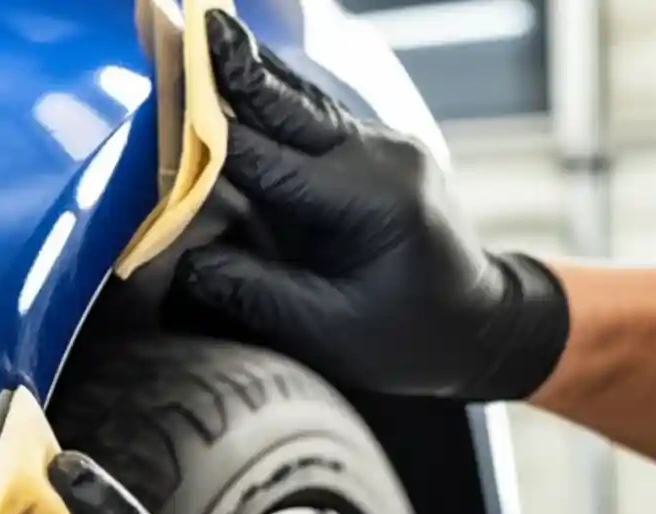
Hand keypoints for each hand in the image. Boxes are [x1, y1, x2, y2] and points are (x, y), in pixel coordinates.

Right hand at [172, 10, 567, 399]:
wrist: (486, 328)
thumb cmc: (411, 340)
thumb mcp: (327, 330)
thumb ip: (254, 292)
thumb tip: (183, 264)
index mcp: (371, 200)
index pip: (269, 160)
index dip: (213, 136)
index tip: (168, 103)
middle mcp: (382, 158)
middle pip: (292, 106)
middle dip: (239, 67)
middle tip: (199, 23)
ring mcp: (387, 148)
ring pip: (307, 102)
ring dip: (258, 71)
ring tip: (216, 32)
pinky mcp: (382, 153)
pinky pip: (321, 119)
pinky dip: (279, 99)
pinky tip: (248, 77)